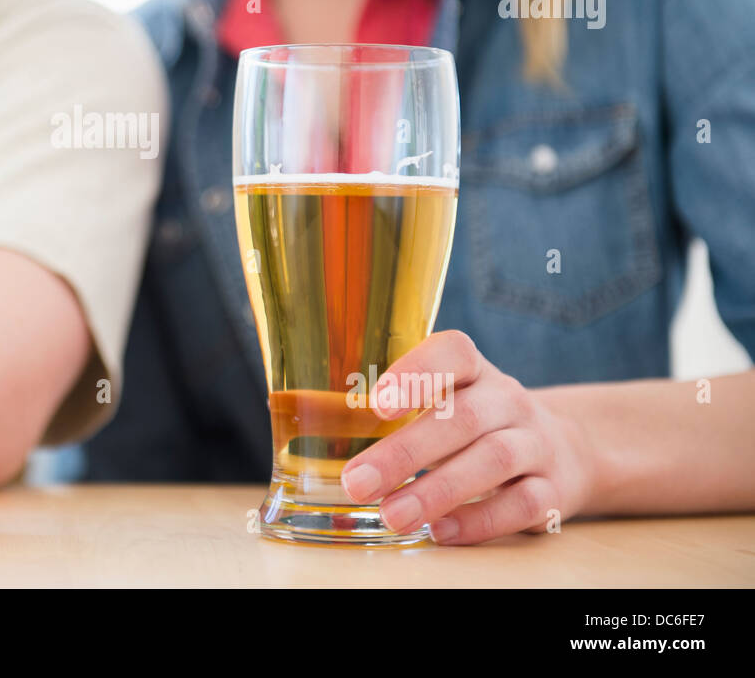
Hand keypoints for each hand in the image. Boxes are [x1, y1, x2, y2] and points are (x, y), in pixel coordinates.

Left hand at [339, 331, 596, 544]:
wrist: (566, 449)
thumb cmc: (476, 423)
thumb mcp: (447, 400)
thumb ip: (398, 408)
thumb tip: (317, 430)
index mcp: (475, 371)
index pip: (454, 353)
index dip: (417, 374)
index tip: (378, 404)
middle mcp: (508, 400)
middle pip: (462, 418)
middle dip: (406, 452)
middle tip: (358, 482)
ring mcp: (536, 443)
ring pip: (494, 460)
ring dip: (438, 490)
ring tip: (392, 515)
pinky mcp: (555, 489)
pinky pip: (522, 503)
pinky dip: (480, 520)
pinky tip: (440, 531)